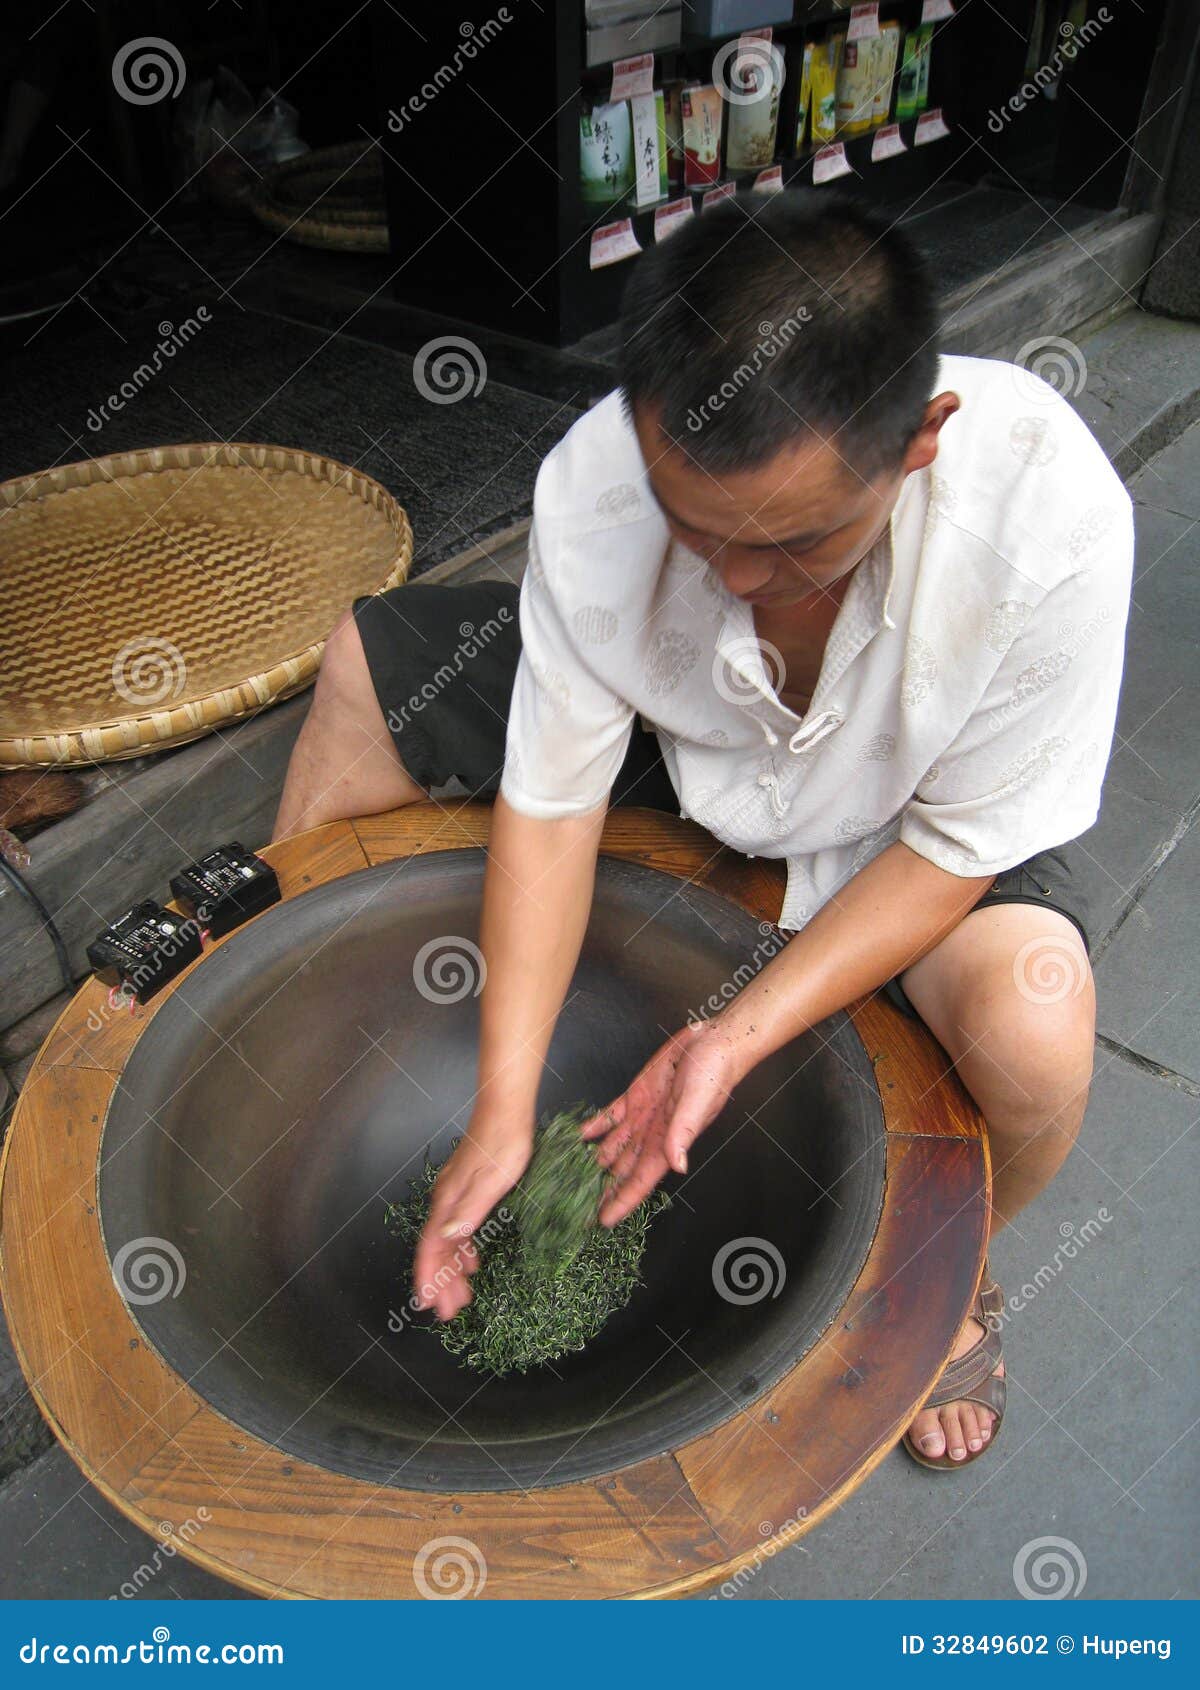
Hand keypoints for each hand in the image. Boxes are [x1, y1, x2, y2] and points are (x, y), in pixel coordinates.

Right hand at [411, 1118, 532, 1320]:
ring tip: (462, 1296)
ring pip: (448, 1241)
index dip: (429, 1278)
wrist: (506, 1109)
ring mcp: (455, 1194)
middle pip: (438, 1249)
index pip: (431, 1248)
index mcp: (448, 1202)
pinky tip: (473, 1260)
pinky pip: (459, 1228)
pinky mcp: (467, 1188)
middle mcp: (446, 1200)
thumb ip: (470, 1211)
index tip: (429, 1305)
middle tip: (449, 1313)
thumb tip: (447, 1240)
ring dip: (453, 1270)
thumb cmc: (504, 1143)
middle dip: (441, 1283)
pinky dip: (463, 1250)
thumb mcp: (493, 1181)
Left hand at [579, 1018, 739, 1226]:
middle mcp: (652, 1135)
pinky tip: (578, 1136)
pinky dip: (594, 1127)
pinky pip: (610, 1117)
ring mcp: (642, 1116)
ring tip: (569, 1176)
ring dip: (593, 1162)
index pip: (640, 1181)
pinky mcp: (636, 1096)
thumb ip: (683, 1133)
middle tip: (577, 1206)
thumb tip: (678, 1166)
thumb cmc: (714, 1075)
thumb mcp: (698, 1103)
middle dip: (602, 1189)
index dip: (622, 1201)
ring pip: (612, 1147)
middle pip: (621, 1170)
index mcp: (667, 1143)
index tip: (603, 1221)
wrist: (713, 1044)